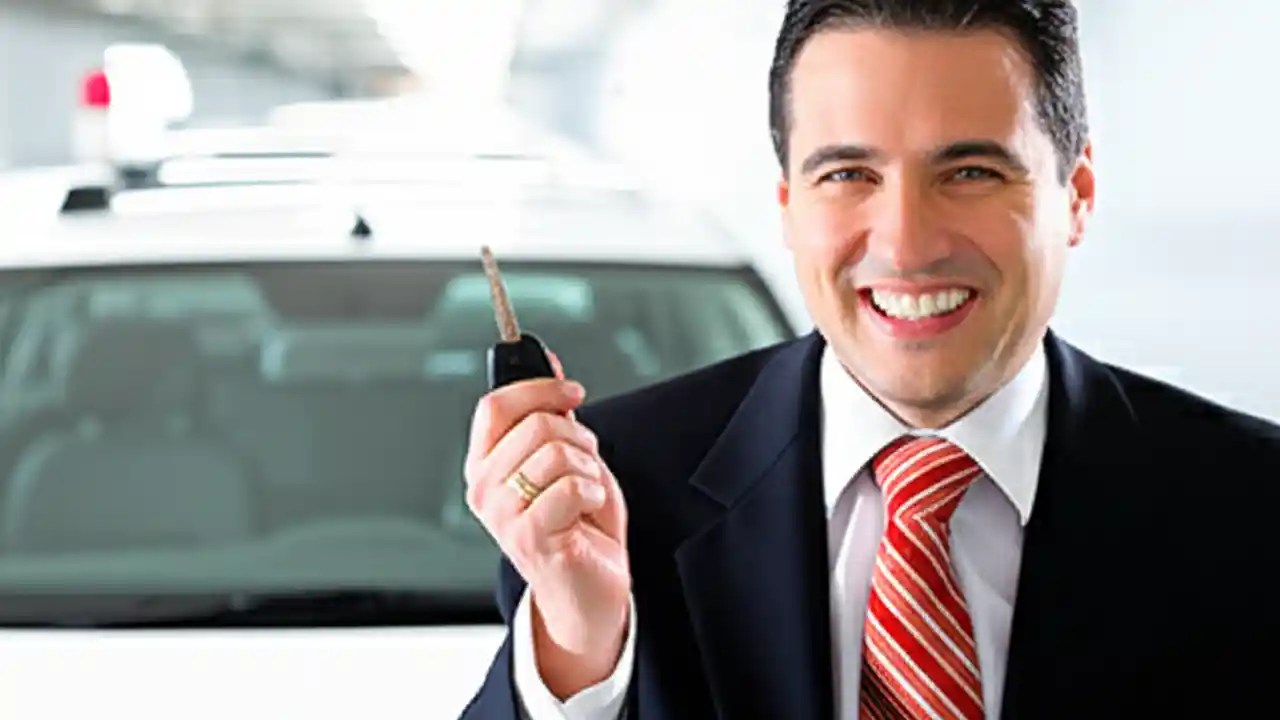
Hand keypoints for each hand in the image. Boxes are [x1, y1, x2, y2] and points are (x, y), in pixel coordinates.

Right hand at [464, 351, 630, 697]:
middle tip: (586, 465)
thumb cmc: (577, 527)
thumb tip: (547, 361)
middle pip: (536, 424)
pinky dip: (593, 493)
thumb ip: (553, 413)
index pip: (495, 405)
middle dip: (578, 437)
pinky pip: (571, 486)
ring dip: (588, 468)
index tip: (572, 391)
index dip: (538, 387)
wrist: (588, 589)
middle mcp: (484, 489)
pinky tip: (587, 512)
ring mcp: (502, 514)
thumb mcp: (567, 458)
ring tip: (586, 492)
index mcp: (484, 465)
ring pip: (556, 452)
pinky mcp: (529, 535)